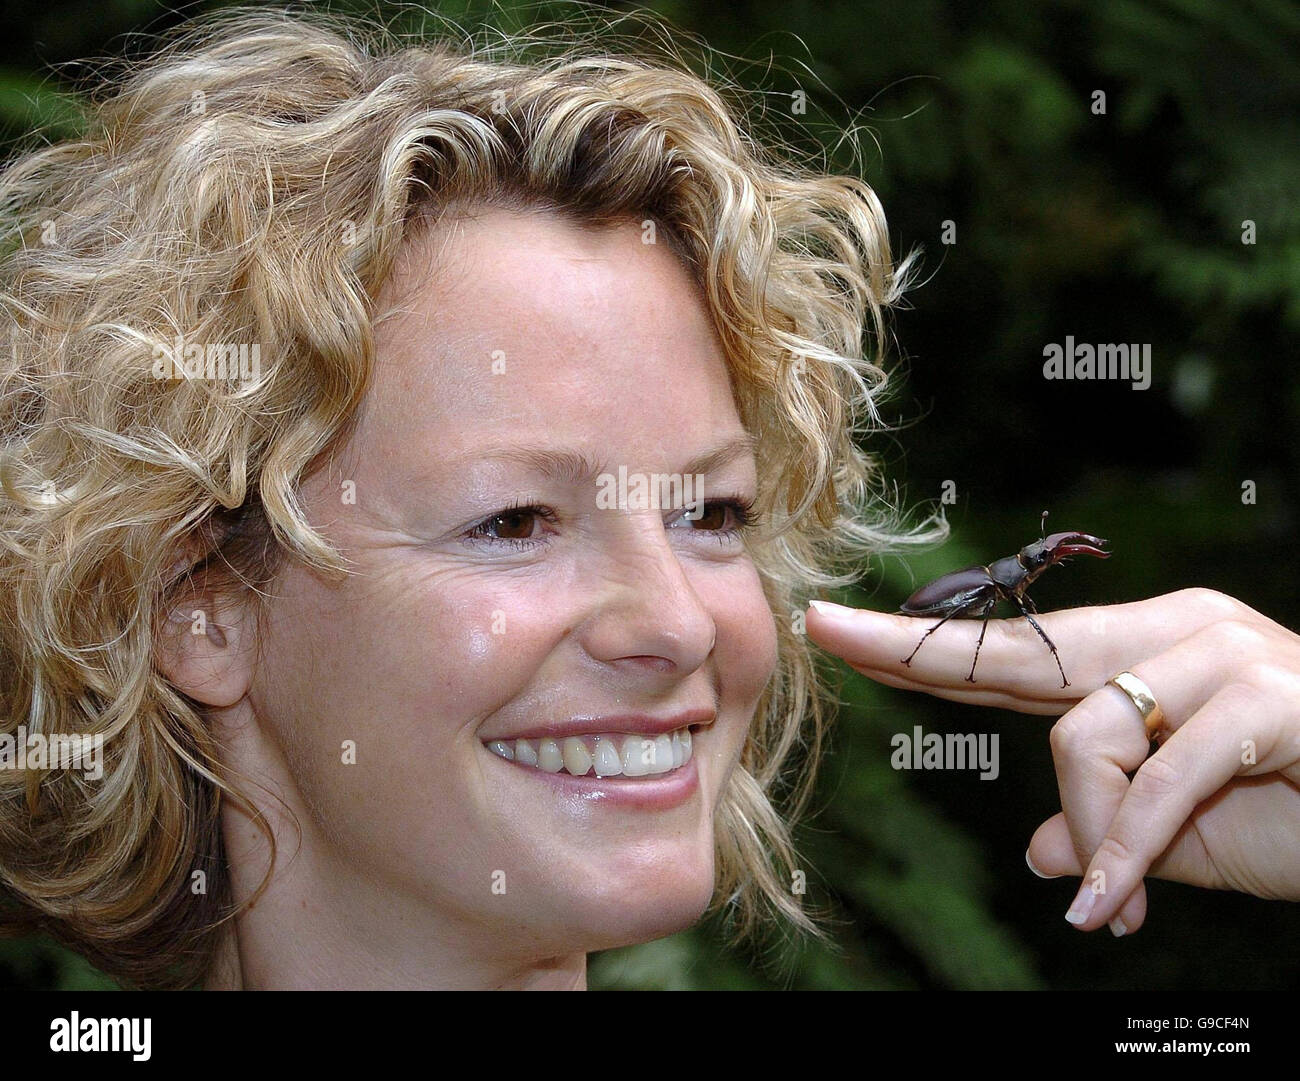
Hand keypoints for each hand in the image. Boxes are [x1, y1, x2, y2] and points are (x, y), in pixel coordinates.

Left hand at [805, 587, 1299, 935]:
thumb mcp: (1184, 836)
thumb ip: (1111, 830)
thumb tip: (1042, 851)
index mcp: (1151, 652)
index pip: (1016, 649)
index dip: (926, 646)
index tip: (839, 631)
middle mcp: (1178, 632)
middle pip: (1020, 645)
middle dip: (918, 648)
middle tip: (830, 635)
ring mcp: (1224, 655)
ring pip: (1084, 731)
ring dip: (1093, 833)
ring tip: (1119, 900)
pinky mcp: (1268, 701)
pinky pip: (1158, 780)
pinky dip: (1128, 852)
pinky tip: (1116, 909)